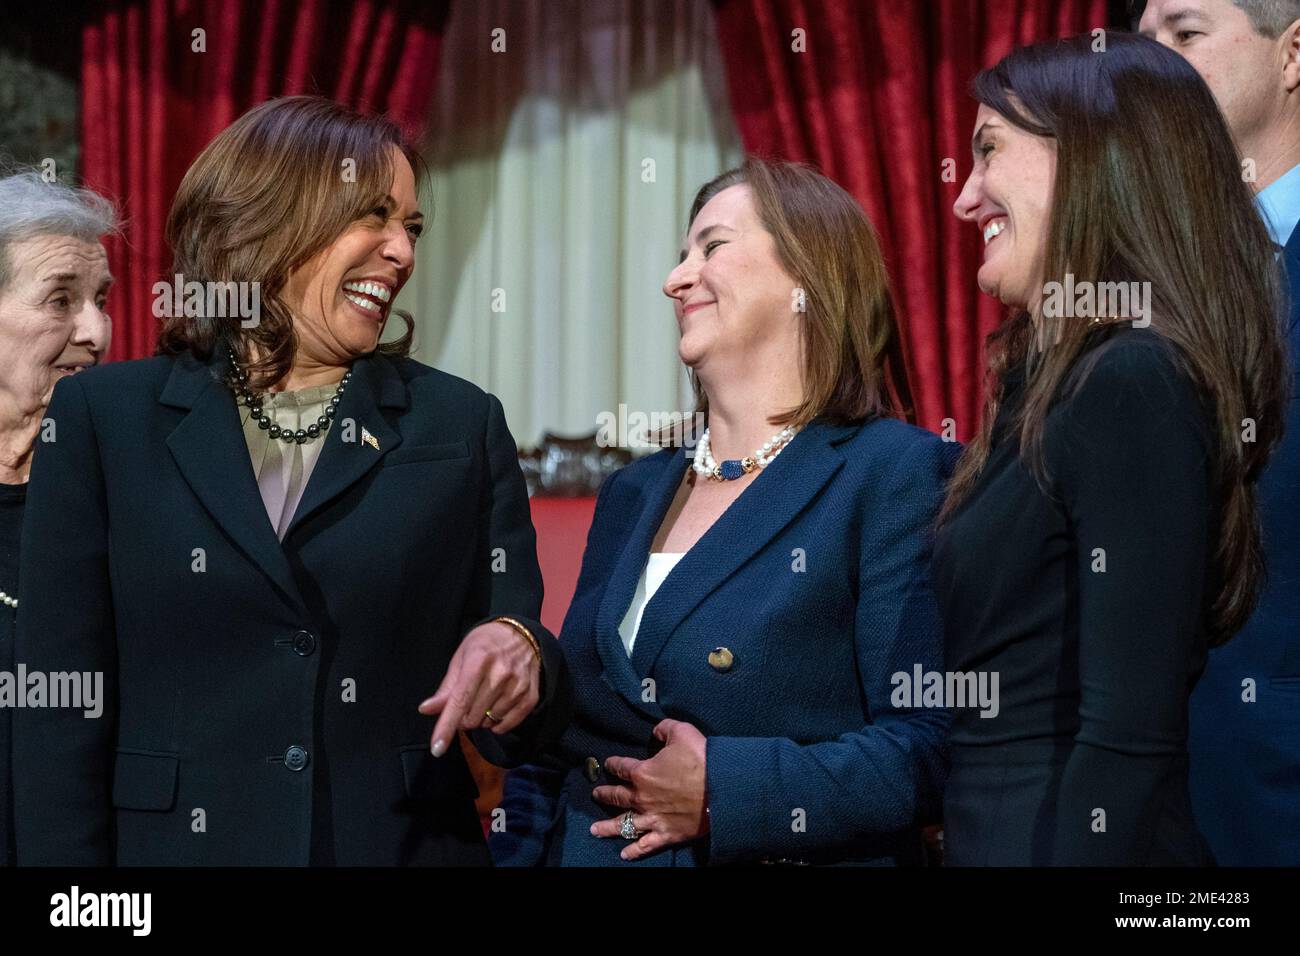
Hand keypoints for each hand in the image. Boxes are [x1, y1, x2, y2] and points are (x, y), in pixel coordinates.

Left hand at [417, 620, 539, 755]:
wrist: (521, 634)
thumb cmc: (485, 645)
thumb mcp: (461, 658)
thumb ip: (447, 688)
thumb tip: (426, 709)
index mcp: (478, 661)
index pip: (459, 702)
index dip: (446, 727)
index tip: (437, 749)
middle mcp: (500, 675)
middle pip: (471, 718)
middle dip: (463, 717)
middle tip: (467, 700)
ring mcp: (518, 687)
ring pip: (488, 723)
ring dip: (481, 717)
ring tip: (486, 697)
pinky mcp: (530, 697)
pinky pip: (507, 725)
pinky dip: (497, 724)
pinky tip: (496, 709)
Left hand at [590, 719, 708, 860]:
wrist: (722, 787)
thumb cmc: (701, 758)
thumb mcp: (681, 732)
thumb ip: (664, 729)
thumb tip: (655, 732)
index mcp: (642, 772)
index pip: (621, 767)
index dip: (612, 764)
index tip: (608, 764)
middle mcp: (642, 797)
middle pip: (617, 796)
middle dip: (605, 794)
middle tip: (596, 794)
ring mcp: (652, 818)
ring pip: (624, 824)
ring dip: (607, 827)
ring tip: (594, 830)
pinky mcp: (666, 834)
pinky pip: (646, 845)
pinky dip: (634, 851)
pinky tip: (624, 854)